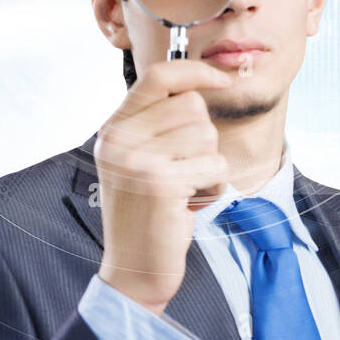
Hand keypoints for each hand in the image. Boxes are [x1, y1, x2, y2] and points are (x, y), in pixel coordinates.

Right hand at [93, 60, 231, 314]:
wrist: (134, 269)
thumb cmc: (149, 213)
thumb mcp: (143, 161)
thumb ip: (160, 125)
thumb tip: (203, 83)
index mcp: (115, 128)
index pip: (158, 76)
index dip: (197, 70)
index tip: (224, 79)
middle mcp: (119, 139)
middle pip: (192, 105)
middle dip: (204, 138)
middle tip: (185, 170)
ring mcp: (136, 159)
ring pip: (207, 134)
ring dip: (210, 164)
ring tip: (186, 188)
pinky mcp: (159, 181)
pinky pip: (215, 164)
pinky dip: (215, 186)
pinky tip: (191, 203)